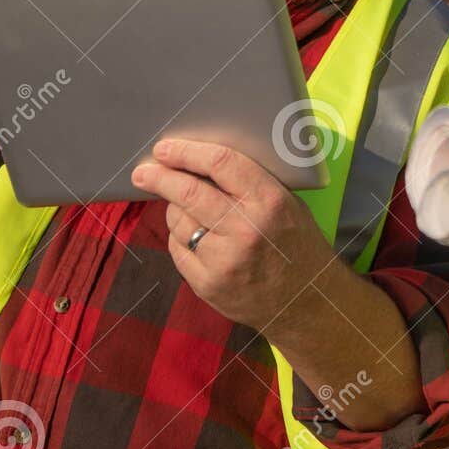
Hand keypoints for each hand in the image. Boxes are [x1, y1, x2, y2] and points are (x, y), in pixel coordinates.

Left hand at [131, 139, 341, 333]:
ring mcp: (224, 260)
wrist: (305, 301)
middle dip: (159, 177)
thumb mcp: (287, 203)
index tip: (165, 148)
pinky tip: (192, 235)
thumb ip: (250, 183)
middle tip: (143, 171)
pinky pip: (178, 249)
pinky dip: (180, 237)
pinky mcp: (208, 284)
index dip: (187, 151)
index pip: (221, 163)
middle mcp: (246, 229)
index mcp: (269, 201)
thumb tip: (200, 159)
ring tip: (184, 208)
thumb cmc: (295, 243)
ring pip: (179, 221)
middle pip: (189, 192)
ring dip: (174, 209)